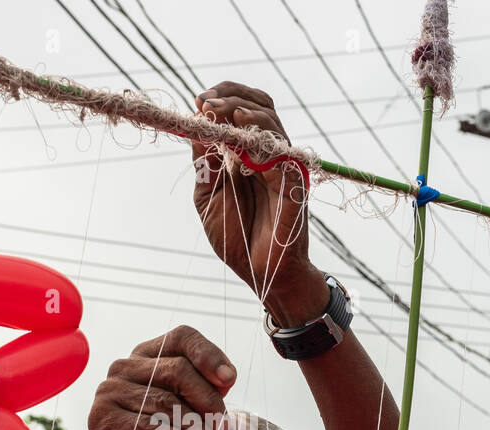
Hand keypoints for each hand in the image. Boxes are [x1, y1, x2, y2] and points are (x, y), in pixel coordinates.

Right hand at [87, 325, 235, 429]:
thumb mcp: (193, 412)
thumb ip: (208, 390)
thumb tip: (225, 378)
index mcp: (146, 355)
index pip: (182, 338)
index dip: (209, 355)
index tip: (230, 380)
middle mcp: (124, 367)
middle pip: (178, 371)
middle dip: (209, 403)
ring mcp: (109, 393)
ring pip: (166, 403)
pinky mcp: (103, 421)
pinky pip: (149, 428)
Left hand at [191, 81, 328, 326]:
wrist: (258, 272)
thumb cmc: (236, 238)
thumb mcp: (208, 195)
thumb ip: (204, 162)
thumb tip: (194, 125)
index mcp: (246, 154)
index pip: (241, 110)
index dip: (221, 98)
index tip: (198, 100)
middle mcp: (267, 154)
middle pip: (259, 106)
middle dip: (231, 97)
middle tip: (206, 101)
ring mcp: (283, 166)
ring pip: (271, 123)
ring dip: (244, 111)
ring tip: (221, 111)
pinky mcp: (294, 183)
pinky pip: (282, 153)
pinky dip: (261, 139)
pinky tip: (241, 133)